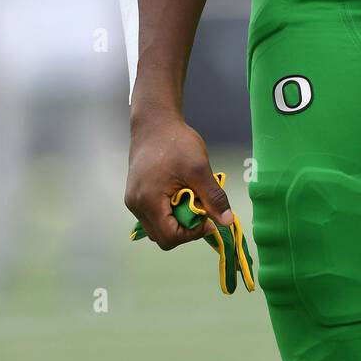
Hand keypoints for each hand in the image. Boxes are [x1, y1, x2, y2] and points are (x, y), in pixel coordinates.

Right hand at [125, 113, 232, 250]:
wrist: (155, 122)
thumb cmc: (176, 142)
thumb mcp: (199, 169)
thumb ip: (213, 197)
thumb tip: (227, 221)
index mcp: (148, 201)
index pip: (169, 237)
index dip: (192, 234)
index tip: (208, 218)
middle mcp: (136, 205)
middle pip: (162, 236)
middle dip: (185, 229)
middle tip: (201, 208)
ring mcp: (133, 201)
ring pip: (157, 227)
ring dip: (177, 221)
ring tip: (191, 199)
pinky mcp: (136, 195)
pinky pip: (153, 215)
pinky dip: (169, 212)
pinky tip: (181, 193)